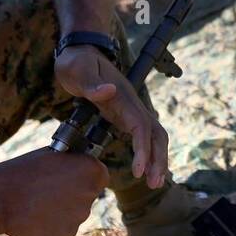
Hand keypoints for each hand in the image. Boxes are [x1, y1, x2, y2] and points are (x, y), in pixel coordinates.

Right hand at [0, 149, 109, 235]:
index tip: (69, 177)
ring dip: (61, 211)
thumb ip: (72, 164)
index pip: (99, 176)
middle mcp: (90, 194)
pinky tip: (36, 216)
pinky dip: (53, 225)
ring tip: (37, 203)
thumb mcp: (52, 157)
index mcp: (91, 170)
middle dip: (72, 194)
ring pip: (75, 214)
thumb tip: (80, 168)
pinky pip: (63, 229)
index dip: (83, 177)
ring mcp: (79, 216)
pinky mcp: (66, 234)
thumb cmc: (21, 173)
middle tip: (48, 190)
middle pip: (88, 196)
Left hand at [54, 45, 169, 188]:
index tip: (138, 170)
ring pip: (153, 136)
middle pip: (156, 133)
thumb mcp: (78, 70)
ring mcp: (130, 109)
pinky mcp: (125, 115)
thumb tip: (108, 92)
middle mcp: (132, 104)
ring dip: (157, 159)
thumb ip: (91, 83)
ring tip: (154, 182)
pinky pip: (143, 136)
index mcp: (123, 96)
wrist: (80, 52)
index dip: (142, 149)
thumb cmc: (76, 62)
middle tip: (154, 183)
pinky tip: (145, 169)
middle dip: (158, 159)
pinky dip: (148, 153)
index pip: (140, 126)